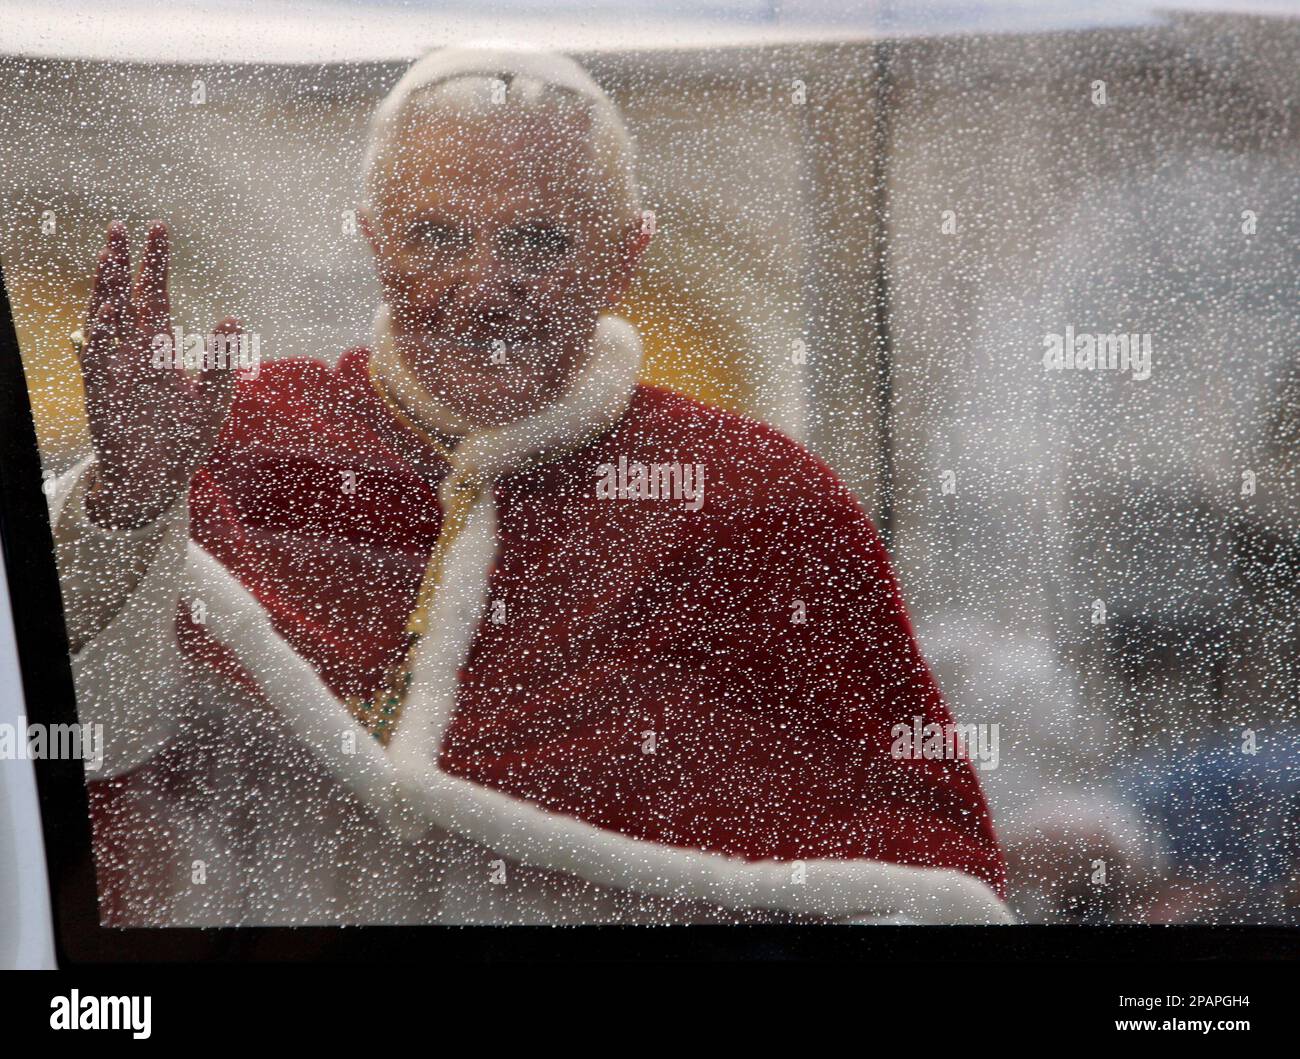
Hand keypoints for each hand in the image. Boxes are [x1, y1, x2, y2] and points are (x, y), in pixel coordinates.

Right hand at [77, 220, 239, 529]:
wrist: (156, 482)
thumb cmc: (183, 440)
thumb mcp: (213, 398)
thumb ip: (224, 360)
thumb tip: (234, 317)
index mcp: (159, 349)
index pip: (155, 296)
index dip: (155, 264)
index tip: (158, 227)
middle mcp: (133, 354)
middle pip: (124, 299)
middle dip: (122, 265)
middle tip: (120, 227)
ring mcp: (115, 371)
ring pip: (104, 321)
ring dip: (105, 290)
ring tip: (110, 257)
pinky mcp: (103, 395)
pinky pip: (98, 359)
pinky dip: (102, 335)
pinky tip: (110, 310)